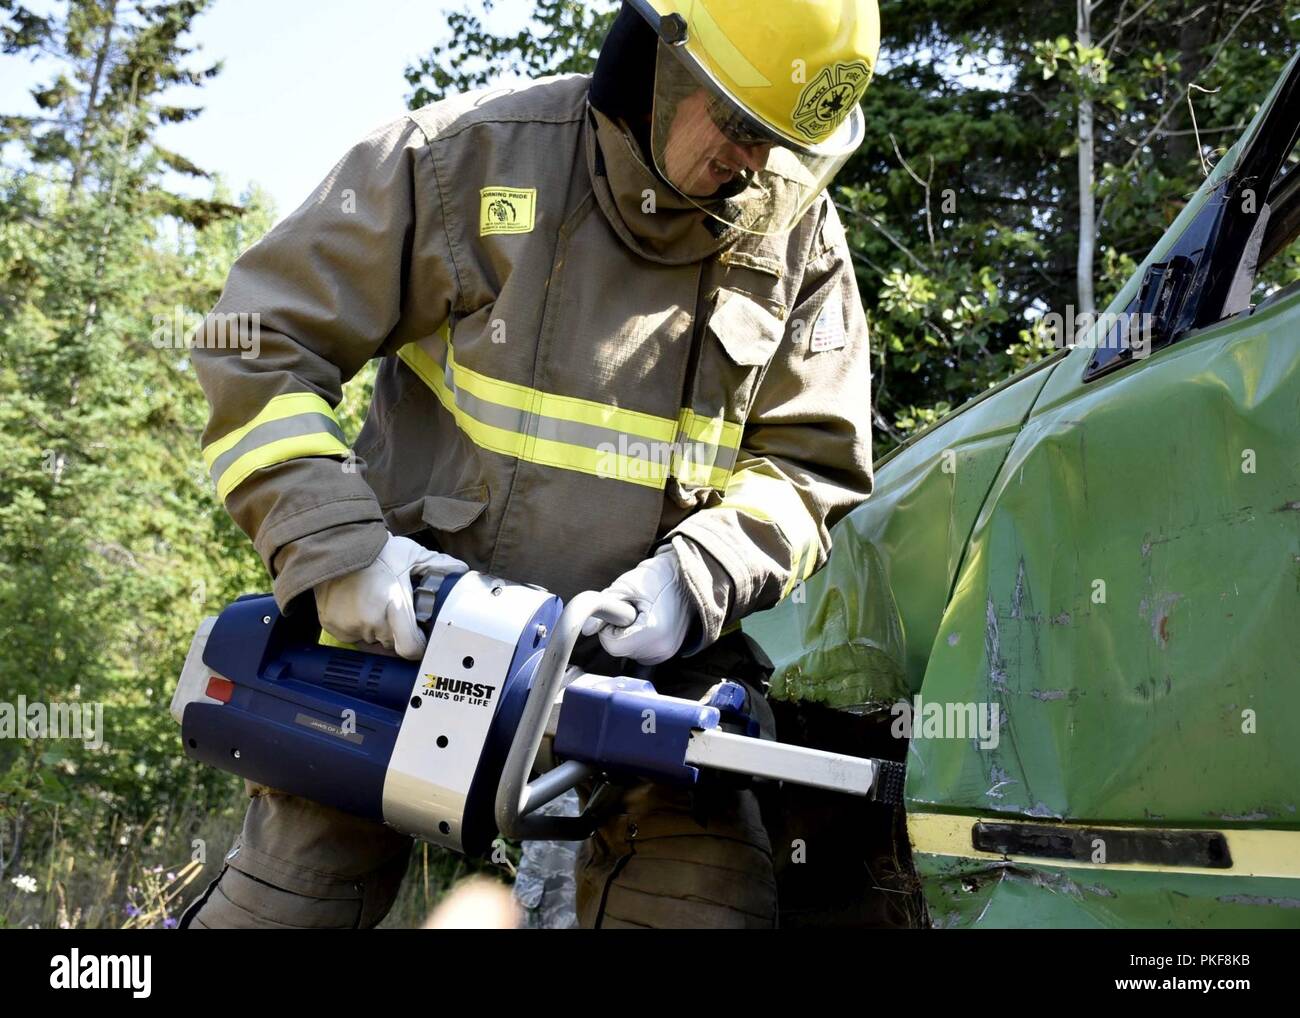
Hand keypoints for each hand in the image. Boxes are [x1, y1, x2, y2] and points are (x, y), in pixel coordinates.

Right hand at [315, 533, 467, 658]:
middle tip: (394, 608)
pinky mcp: (332, 625)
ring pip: (371, 639)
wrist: (336, 544)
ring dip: (375, 628)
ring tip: (374, 602)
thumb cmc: (377, 550)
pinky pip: (351, 636)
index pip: (410, 648)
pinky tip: (357, 606)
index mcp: (394, 605)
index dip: (418, 646)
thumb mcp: (411, 554)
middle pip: (392, 642)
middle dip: (397, 631)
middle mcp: (371, 620)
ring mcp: (349, 625)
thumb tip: (460, 571)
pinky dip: (356, 626)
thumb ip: (438, 565)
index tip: (420, 638)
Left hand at [580, 544, 694, 664]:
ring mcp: (667, 653)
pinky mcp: (668, 652)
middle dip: (619, 631)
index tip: (619, 611)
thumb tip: (587, 628)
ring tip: (643, 613)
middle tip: (633, 609)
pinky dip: (638, 638)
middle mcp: (661, 649)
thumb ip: (604, 607)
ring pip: (629, 652)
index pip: (612, 646)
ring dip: (628, 635)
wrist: (686, 576)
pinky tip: (649, 621)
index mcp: (653, 633)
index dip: (608, 628)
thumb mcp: (625, 586)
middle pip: (621, 651)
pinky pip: (641, 651)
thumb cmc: (658, 577)